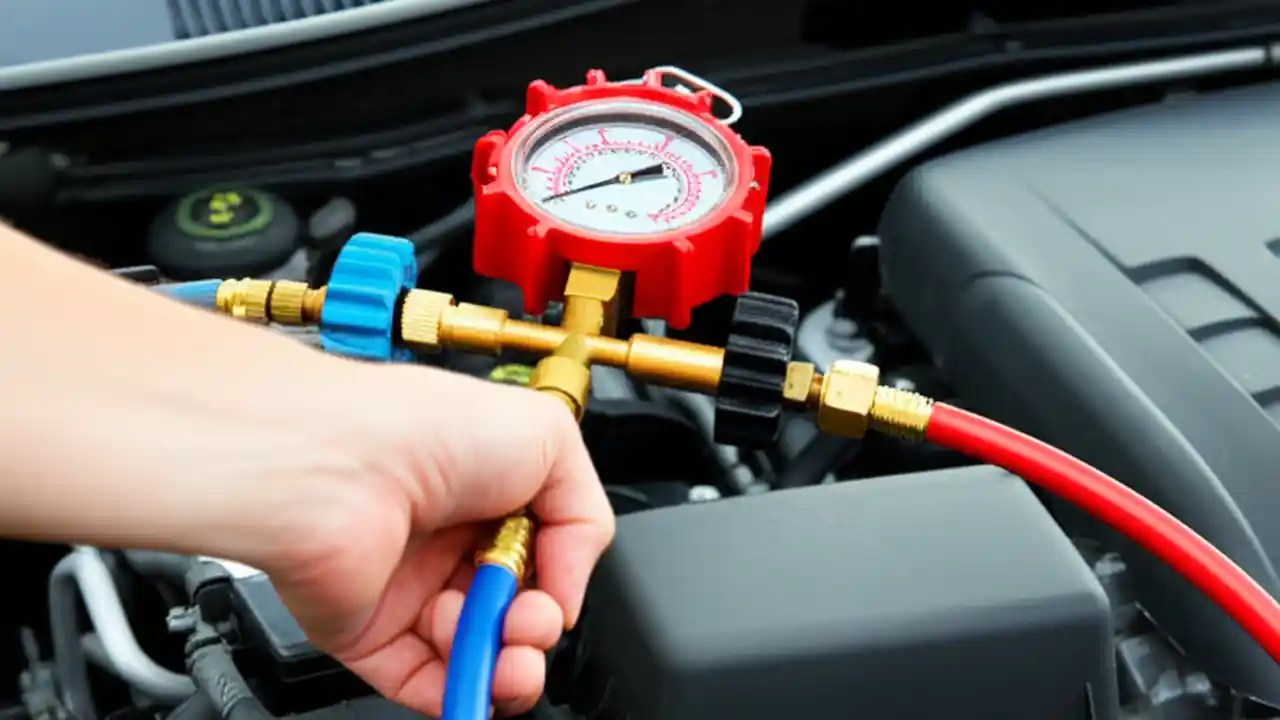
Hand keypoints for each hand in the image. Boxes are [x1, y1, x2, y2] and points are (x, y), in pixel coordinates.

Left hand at [253, 363, 613, 717]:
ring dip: (510, 665)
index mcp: (486, 491)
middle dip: (535, 628)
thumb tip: (567, 595)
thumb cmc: (424, 428)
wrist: (341, 464)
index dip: (556, 579)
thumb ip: (586, 520)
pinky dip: (463, 694)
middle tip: (530, 619)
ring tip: (509, 650)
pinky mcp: (371, 634)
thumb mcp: (552, 439)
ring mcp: (409, 590)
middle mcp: (446, 540)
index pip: (540, 557)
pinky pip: (425, 683)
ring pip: (478, 654)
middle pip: (513, 612)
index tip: (555, 580)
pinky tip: (484, 683)